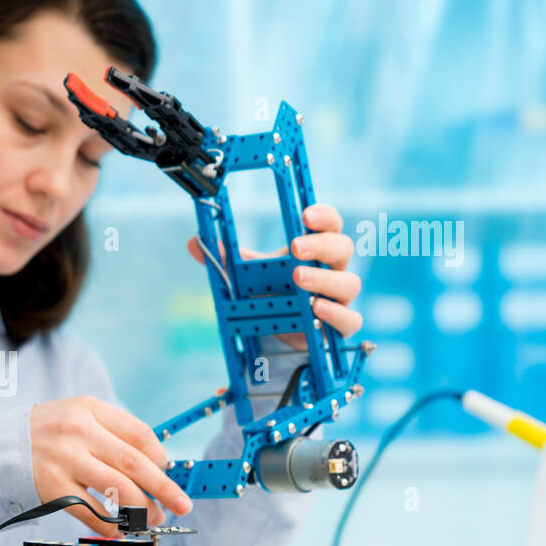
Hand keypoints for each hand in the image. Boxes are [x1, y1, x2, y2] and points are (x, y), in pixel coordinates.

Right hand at [30, 396, 192, 536]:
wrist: (2, 446)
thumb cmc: (49, 433)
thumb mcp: (80, 415)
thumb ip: (114, 433)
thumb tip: (156, 466)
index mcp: (90, 409)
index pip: (139, 433)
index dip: (160, 457)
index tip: (168, 471)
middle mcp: (78, 432)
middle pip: (135, 463)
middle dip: (164, 488)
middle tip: (182, 503)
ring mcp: (64, 460)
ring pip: (118, 489)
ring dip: (142, 510)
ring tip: (152, 519)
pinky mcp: (53, 487)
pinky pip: (92, 511)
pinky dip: (112, 524)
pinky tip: (121, 527)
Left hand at [185, 202, 362, 350]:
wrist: (281, 330)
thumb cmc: (274, 293)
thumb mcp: (250, 276)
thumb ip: (227, 260)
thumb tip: (194, 243)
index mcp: (316, 249)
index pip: (330, 224)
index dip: (323, 216)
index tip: (305, 214)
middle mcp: (333, 269)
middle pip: (343, 248)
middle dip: (320, 245)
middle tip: (294, 247)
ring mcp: (339, 298)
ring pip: (349, 283)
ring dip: (324, 280)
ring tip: (298, 278)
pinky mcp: (339, 326)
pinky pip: (351, 319)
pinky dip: (336, 314)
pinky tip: (316, 310)